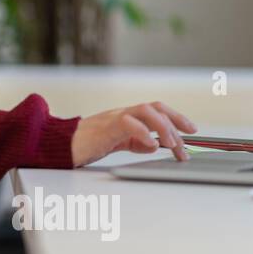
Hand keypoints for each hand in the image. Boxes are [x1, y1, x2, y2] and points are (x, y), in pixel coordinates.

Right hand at [71, 101, 197, 166]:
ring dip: (164, 127)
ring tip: (173, 144)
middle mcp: (122, 113)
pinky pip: (128, 124)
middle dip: (176, 122)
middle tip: (187, 142)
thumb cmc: (85, 145)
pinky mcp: (105, 127)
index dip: (176, 117)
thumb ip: (135, 142)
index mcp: (126, 116)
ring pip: (145, 111)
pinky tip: (152, 146)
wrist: (60, 146)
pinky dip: (144, 134)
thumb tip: (154, 144)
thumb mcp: (117, 143)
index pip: (156, 109)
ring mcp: (113, 118)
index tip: (192, 130)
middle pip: (155, 107)